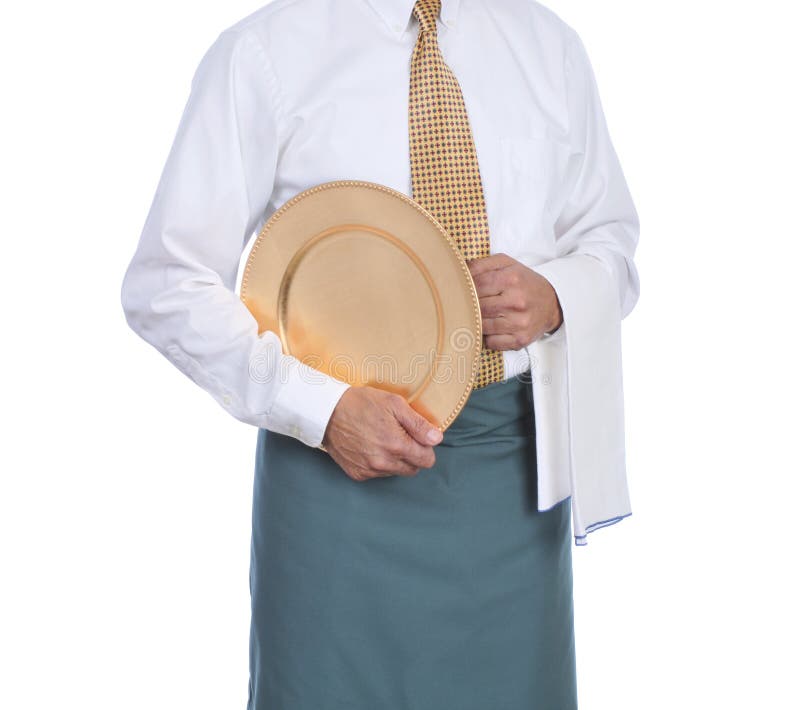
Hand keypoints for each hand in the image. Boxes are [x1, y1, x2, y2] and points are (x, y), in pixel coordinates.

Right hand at [321, 386, 442, 481]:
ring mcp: (369, 470)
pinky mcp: (357, 474)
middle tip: (399, 436)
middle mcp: (383, 463)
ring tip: (382, 439)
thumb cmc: (361, 404)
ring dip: (395, 460)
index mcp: (396, 445)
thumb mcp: (394, 404)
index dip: (425, 447)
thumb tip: (437, 439)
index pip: (426, 460)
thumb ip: (418, 424)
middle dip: (412, 455)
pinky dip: (379, 464)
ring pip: (396, 472)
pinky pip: (378, 474)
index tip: (416, 436)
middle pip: (413, 469)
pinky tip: (370, 447)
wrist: (327, 412)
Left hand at [467, 253, 562, 349]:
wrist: (553, 303)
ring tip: (481, 316)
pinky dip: (488, 337)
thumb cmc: (524, 283)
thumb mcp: (507, 264)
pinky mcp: (520, 339)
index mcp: (511, 279)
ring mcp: (519, 323)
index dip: (464, 289)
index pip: (476, 285)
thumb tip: (458, 269)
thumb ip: (482, 263)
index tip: (460, 291)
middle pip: (478, 307)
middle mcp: (516, 301)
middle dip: (470, 306)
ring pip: (482, 326)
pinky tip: (493, 329)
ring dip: (477, 322)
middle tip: (467, 305)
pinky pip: (492, 342)